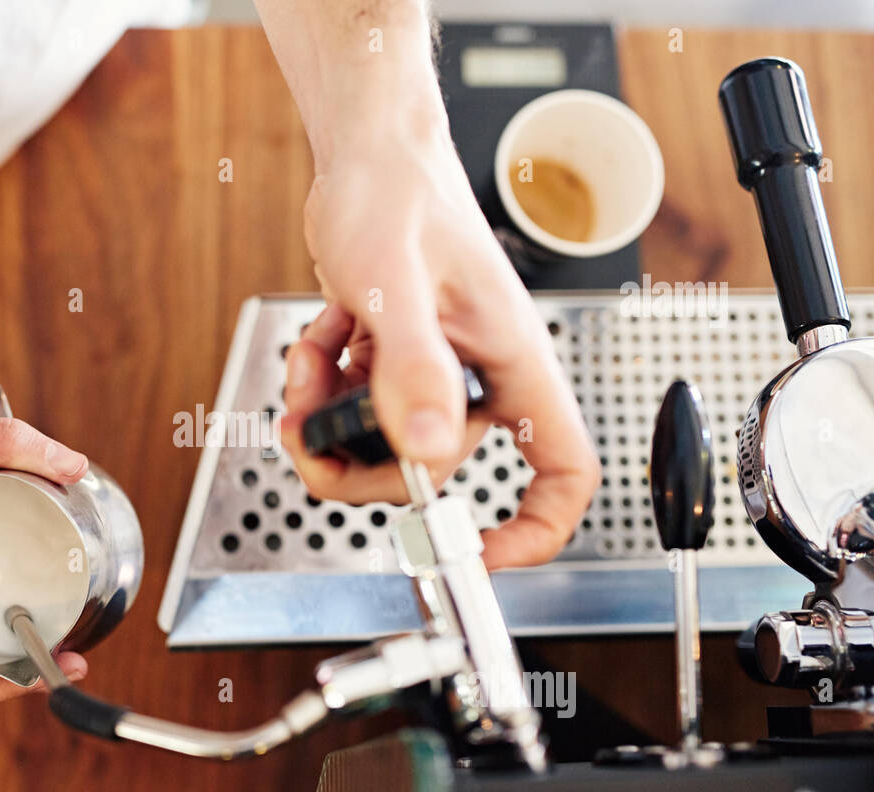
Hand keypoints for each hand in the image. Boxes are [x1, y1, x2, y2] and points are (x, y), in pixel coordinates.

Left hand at [279, 133, 599, 568]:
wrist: (365, 158)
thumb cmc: (396, 195)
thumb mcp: (395, 284)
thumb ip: (411, 367)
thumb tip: (425, 450)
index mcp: (511, 362)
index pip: (564, 469)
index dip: (534, 527)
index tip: (478, 551)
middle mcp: (479, 377)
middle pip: (432, 469)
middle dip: (358, 459)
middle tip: (309, 429)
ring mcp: (436, 373)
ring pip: (384, 444)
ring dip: (329, 419)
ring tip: (311, 365)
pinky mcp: (397, 364)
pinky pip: (357, 410)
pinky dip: (323, 388)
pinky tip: (320, 340)